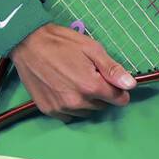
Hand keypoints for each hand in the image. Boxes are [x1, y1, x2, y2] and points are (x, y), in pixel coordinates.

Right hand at [9, 24, 135, 122]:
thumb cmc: (63, 43)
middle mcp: (76, 102)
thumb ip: (112, 69)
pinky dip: (72, 106)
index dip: (120, 90)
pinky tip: (66, 90)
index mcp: (90, 86)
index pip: (118, 99)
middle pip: (102, 106)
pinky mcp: (47, 110)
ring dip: (87, 101)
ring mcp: (60, 108)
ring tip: (77, 81)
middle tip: (91, 76)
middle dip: (102, 94)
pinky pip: (69, 115)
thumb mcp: (92, 49)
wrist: (27, 44)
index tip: (114, 82)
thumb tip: (131, 85)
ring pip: (86, 111)